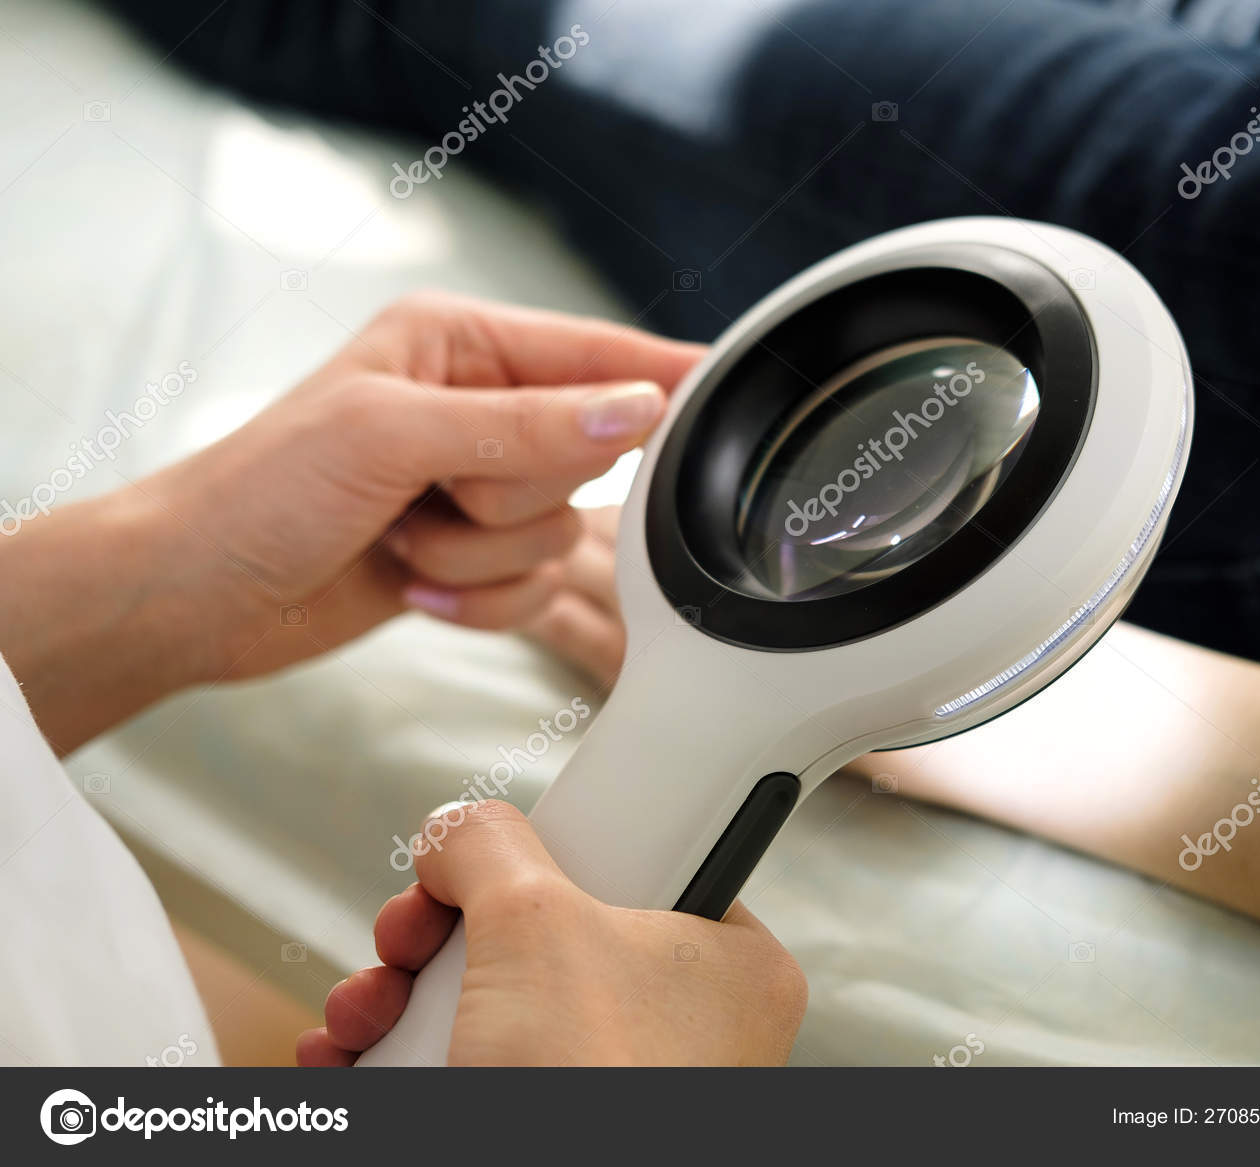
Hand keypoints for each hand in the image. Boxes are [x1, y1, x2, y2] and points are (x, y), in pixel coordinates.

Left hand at [0, 292, 702, 750]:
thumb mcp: (391, 436)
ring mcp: (473, 486)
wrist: (193, 595)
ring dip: (480, 554)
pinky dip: (475, 598)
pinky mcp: (468, 552)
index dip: (660, 373)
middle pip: (583, 459)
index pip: (593, 353)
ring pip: (558, 533)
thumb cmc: (257, 492)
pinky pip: (530, 587)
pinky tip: (408, 581)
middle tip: (430, 494)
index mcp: (457, 344)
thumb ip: (524, 425)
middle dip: (507, 497)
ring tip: (401, 540)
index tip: (727, 384)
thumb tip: (633, 411)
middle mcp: (475, 409)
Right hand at [295, 800, 806, 1065]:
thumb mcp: (534, 916)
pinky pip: (477, 1064)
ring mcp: (616, 1080)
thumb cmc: (588, 1079)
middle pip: (539, 935)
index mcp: (730, 962)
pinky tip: (352, 1054)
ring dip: (401, 998)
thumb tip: (461, 834)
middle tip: (407, 939)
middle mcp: (686, 1025)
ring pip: (494, 1003)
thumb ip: (492, 844)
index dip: (544, 860)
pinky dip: (402, 1056)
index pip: (635, 865)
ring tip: (367, 1009)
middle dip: (438, 937)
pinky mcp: (552, 1120)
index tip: (490, 868)